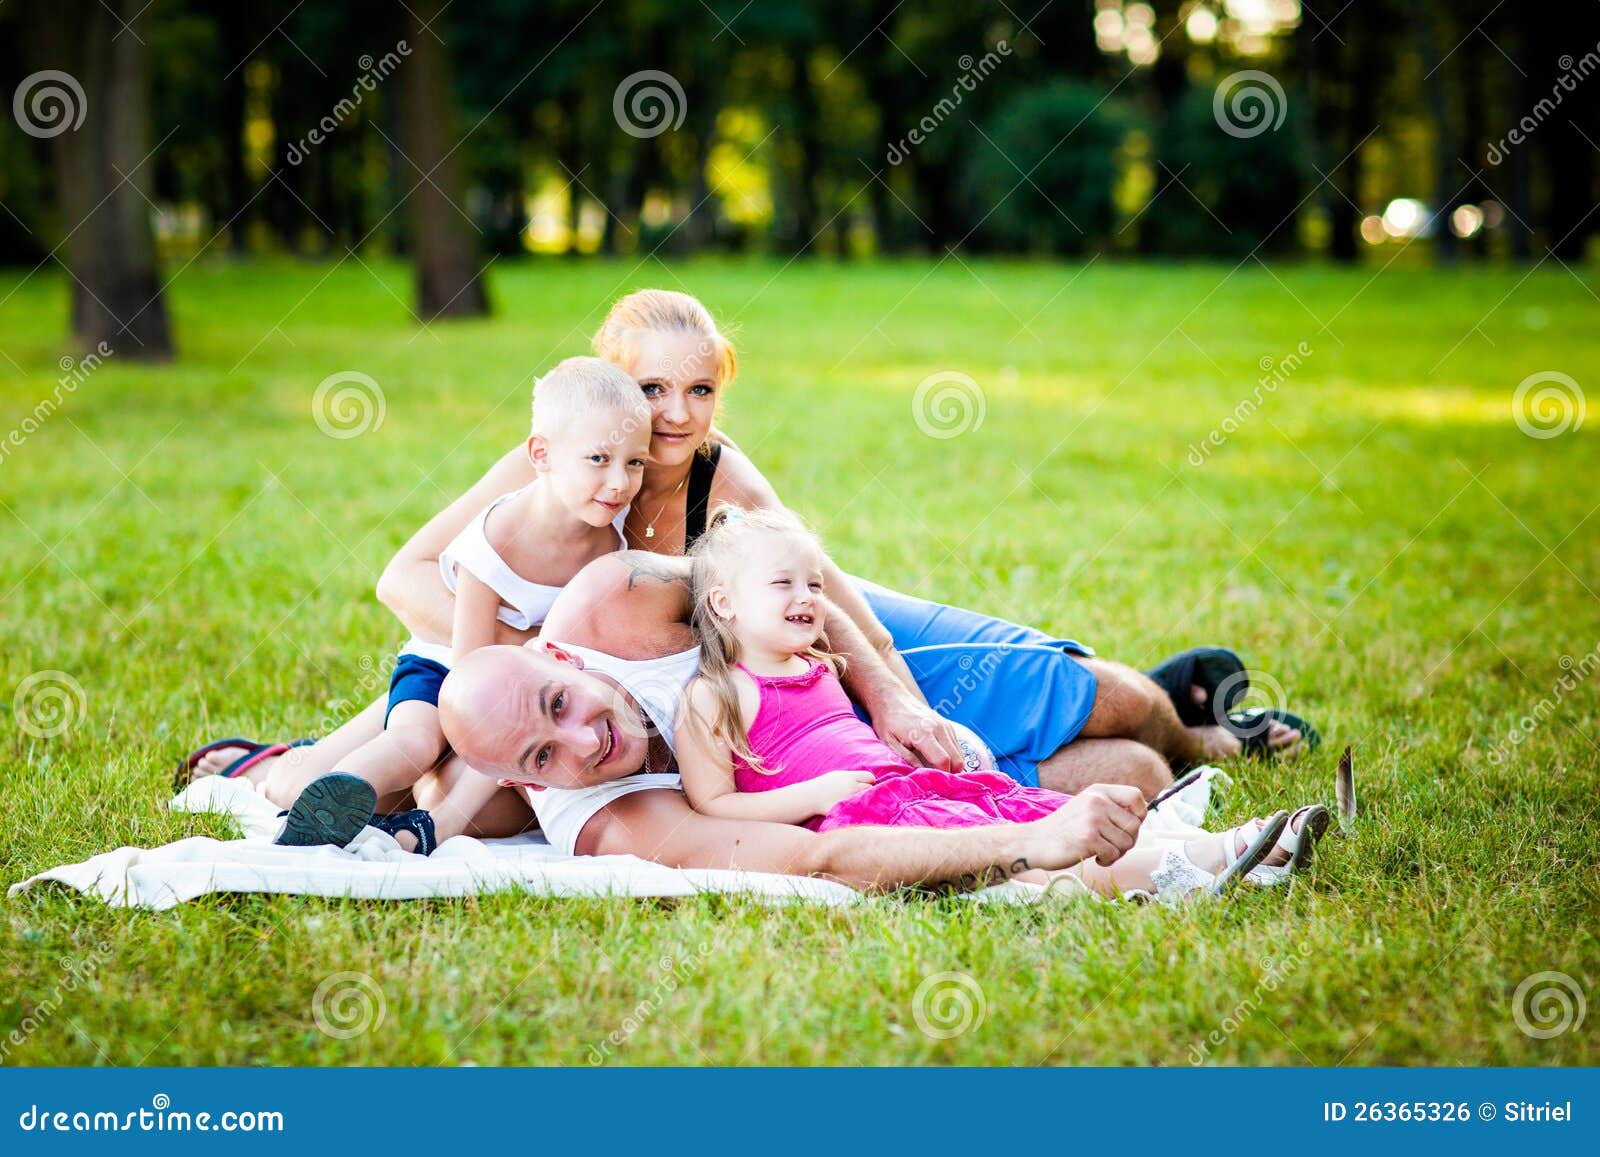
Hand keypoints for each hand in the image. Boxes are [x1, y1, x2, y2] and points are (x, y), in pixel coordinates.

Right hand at [806, 769, 876, 814]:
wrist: (810, 797)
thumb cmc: (825, 785)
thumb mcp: (838, 775)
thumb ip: (853, 776)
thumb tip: (870, 779)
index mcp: (849, 777)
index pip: (870, 777)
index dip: (869, 781)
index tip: (865, 784)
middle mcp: (851, 787)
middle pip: (869, 789)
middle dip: (866, 791)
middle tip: (858, 794)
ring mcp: (848, 799)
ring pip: (865, 800)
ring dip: (862, 800)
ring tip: (854, 801)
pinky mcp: (845, 810)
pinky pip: (857, 810)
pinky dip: (856, 809)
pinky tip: (851, 808)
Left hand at [872, 697, 964, 772]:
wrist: (892, 698)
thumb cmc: (888, 722)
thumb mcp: (890, 744)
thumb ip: (908, 760)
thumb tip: (923, 776)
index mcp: (924, 734)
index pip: (943, 761)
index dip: (940, 776)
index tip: (932, 784)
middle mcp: (939, 728)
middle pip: (957, 760)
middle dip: (949, 774)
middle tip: (935, 781)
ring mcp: (946, 726)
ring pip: (959, 755)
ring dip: (951, 766)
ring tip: (935, 771)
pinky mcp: (948, 725)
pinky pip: (957, 747)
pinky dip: (952, 756)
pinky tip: (937, 760)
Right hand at [1026, 784, 1146, 869]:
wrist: (1034, 842)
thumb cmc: (1063, 829)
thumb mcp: (1086, 807)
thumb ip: (1111, 807)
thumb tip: (1141, 817)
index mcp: (1098, 791)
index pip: (1136, 797)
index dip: (1139, 814)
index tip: (1127, 827)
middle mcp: (1097, 801)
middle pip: (1135, 825)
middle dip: (1128, 840)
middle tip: (1111, 846)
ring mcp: (1093, 818)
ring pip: (1127, 842)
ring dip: (1117, 853)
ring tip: (1100, 852)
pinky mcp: (1088, 838)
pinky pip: (1114, 854)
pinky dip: (1107, 861)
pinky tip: (1094, 858)